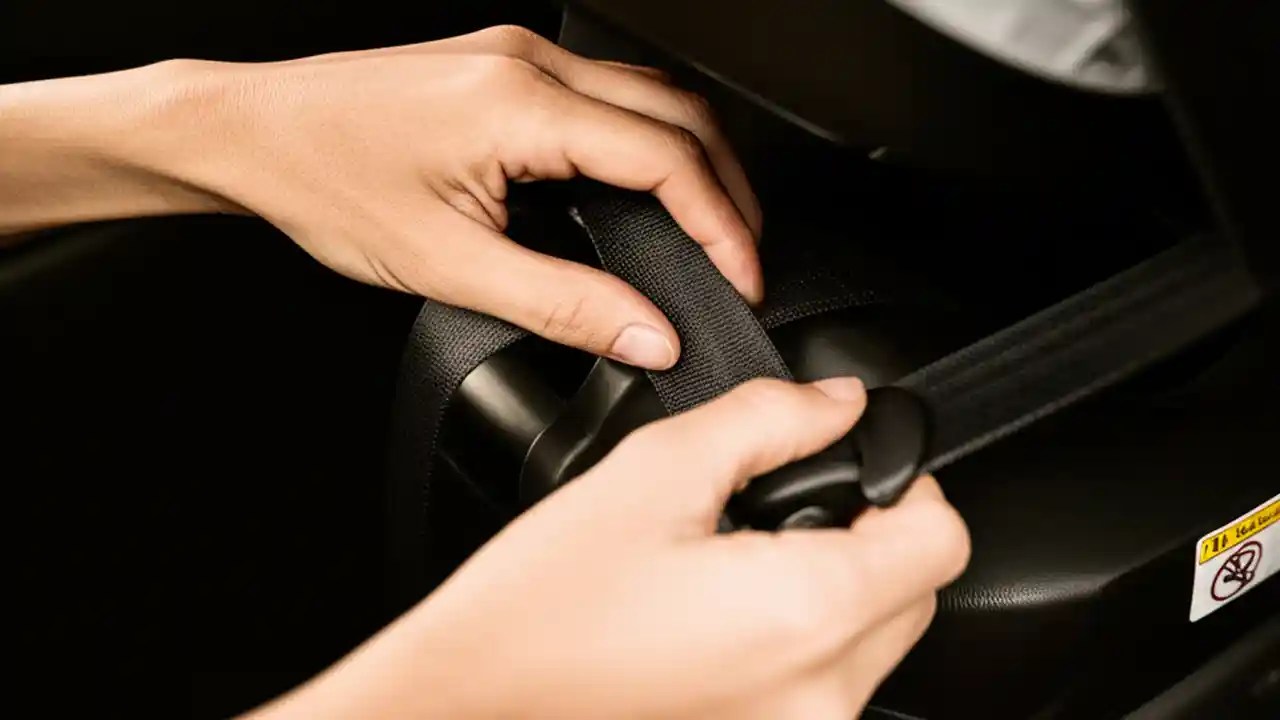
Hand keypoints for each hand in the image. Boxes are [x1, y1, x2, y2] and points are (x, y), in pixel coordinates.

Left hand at [155, 27, 761, 368]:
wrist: (249, 132)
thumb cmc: (323, 181)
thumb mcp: (449, 264)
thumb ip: (563, 304)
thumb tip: (646, 334)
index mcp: (523, 105)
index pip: (668, 159)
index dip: (723, 225)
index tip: (742, 276)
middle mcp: (531, 63)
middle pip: (681, 114)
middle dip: (730, 189)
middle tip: (744, 258)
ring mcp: (519, 55)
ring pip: (651, 96)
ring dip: (694, 159)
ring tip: (712, 227)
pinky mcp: (504, 64)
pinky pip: (608, 93)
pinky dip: (647, 142)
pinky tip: (645, 187)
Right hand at [251, 377, 969, 719]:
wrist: (475, 699)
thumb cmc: (540, 604)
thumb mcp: (655, 472)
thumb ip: (768, 420)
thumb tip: (837, 402)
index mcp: (805, 614)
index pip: (944, 538)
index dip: (906, 480)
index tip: (854, 461)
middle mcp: (819, 694)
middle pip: (919, 590)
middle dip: (874, 532)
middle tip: (783, 506)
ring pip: (879, 637)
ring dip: (839, 585)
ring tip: (740, 560)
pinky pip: (830, 681)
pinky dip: (804, 636)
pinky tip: (727, 613)